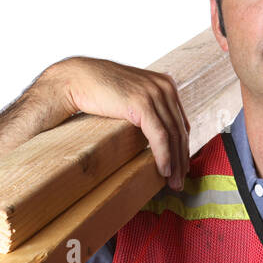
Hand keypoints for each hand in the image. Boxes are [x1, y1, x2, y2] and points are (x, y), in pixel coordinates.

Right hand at [44, 56, 189, 188]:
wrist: (79, 80)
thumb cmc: (102, 91)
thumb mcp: (132, 98)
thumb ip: (149, 109)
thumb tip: (159, 135)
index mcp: (166, 85)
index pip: (181, 123)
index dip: (183, 149)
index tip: (181, 169)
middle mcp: (165, 87)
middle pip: (180, 131)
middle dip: (182, 160)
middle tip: (180, 183)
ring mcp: (155, 93)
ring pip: (173, 135)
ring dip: (175, 163)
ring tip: (174, 183)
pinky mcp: (142, 103)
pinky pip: (159, 136)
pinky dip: (164, 156)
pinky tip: (164, 171)